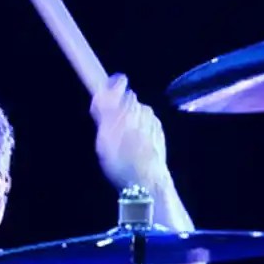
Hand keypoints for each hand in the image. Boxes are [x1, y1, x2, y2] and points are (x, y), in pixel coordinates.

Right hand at [91, 74, 169, 189]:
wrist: (146, 180)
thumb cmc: (120, 158)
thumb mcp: (104, 134)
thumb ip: (105, 107)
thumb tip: (110, 84)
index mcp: (127, 105)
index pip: (119, 83)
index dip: (110, 87)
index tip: (103, 97)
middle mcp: (143, 108)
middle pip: (128, 99)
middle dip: (118, 107)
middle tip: (108, 127)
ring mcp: (153, 121)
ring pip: (138, 113)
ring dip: (129, 121)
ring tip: (121, 141)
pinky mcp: (159, 134)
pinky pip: (146, 125)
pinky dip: (139, 132)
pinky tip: (133, 147)